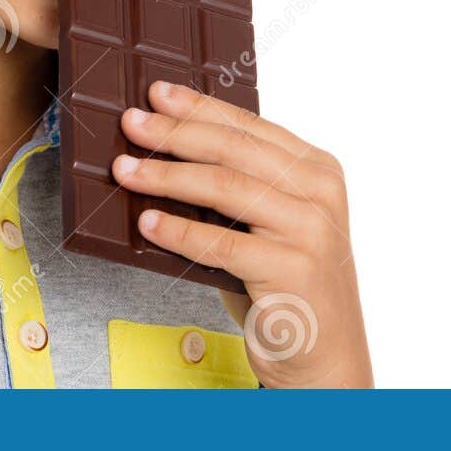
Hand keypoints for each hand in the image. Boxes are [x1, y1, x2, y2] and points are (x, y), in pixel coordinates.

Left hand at [112, 80, 373, 387]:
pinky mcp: (294, 269)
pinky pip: (222, 242)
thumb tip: (166, 150)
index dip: (200, 107)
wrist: (324, 356)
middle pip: (234, 149)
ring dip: (167, 177)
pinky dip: (179, 231)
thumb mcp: (267, 223)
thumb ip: (237, 185)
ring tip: (126, 171)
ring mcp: (311, 230)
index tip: (157, 94)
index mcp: (317, 169)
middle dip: (175, 133)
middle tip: (131, 123)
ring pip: (225, 187)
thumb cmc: (286, 286)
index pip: (249, 126)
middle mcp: (320, 192)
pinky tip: (148, 223)